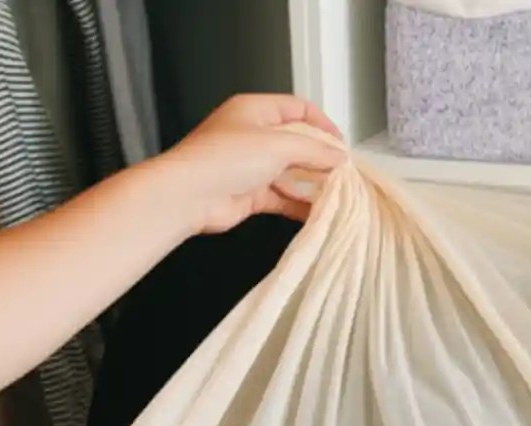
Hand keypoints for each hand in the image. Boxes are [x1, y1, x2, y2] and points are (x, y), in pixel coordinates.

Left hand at [147, 93, 346, 234]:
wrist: (188, 196)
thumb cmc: (225, 159)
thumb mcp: (279, 145)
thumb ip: (315, 150)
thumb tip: (338, 157)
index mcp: (255, 110)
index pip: (298, 108)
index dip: (323, 124)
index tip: (341, 144)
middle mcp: (252, 135)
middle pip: (296, 142)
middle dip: (320, 157)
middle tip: (342, 171)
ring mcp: (250, 165)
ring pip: (290, 172)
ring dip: (311, 183)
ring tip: (335, 193)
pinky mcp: (249, 193)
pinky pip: (282, 197)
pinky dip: (299, 204)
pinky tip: (318, 211)